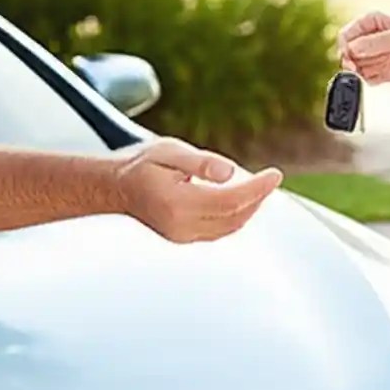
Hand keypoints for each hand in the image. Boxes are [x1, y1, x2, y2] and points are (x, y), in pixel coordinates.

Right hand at [116, 138, 282, 242]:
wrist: (115, 186)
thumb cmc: (140, 166)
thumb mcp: (170, 151)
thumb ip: (200, 162)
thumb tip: (229, 173)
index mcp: (177, 204)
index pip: (230, 201)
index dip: (257, 188)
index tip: (274, 175)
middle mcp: (180, 225)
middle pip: (234, 217)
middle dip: (257, 198)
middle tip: (270, 179)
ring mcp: (182, 235)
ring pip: (229, 228)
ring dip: (249, 209)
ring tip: (260, 188)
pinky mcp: (183, 237)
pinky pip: (219, 231)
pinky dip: (235, 216)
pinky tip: (240, 200)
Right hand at [338, 12, 389, 85]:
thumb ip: (377, 42)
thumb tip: (354, 48)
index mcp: (371, 21)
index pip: (346, 35)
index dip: (346, 48)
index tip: (352, 58)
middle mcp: (368, 38)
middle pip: (348, 54)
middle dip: (362, 60)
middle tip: (380, 60)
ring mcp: (372, 56)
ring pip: (356, 68)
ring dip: (373, 69)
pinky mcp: (376, 71)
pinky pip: (365, 79)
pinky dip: (376, 78)